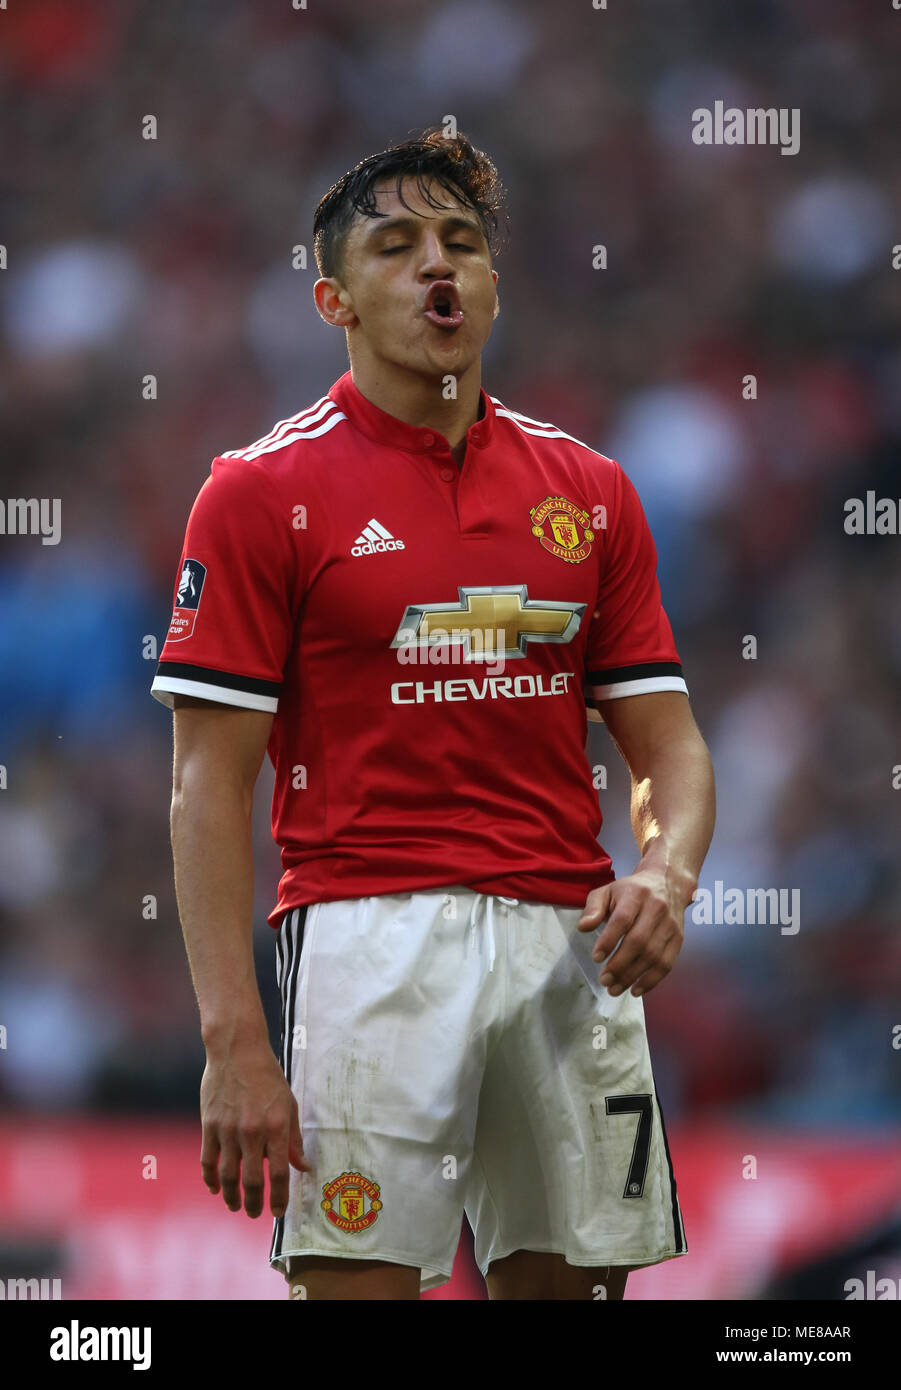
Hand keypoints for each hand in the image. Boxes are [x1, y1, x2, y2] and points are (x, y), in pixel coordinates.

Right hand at [199, 1038, 310, 1219]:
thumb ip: (294, 1139)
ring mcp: (228, 1130)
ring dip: (232, 1197)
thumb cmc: (268, 1076)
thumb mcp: (289, 1104)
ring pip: (228, 1176)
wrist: (237, 1049)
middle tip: (255, 1213)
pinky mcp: (209, 1125)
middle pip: (252, 1181)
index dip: (279, 1197)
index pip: (280, 1173)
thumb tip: (303, 1167)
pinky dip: (210, 1179)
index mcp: (276, 1126)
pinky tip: (215, 1188)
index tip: (279, 1213)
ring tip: (236, 1206)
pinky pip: (208, 1160)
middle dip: (254, 1203)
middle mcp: (252, 1132)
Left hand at [576, 866, 691, 998]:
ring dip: (632, 977)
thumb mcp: (608, 890)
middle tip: (604, 979)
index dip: (609, 940)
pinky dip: (651, 981)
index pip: (622, 919)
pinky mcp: (678, 939)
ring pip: (653, 956)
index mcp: (636, 894)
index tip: (596, 957)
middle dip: (619, 964)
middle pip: (639, 941)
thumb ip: (593, 907)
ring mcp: (670, 925)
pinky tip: (635, 990)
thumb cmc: (632, 890)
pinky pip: (667, 964)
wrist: (668, 883)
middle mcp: (656, 909)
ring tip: (614, 989)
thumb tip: (583, 927)